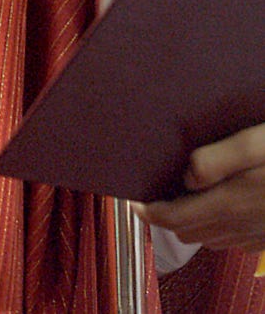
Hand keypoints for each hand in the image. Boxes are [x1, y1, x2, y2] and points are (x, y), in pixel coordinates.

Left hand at [139, 123, 264, 252]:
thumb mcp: (253, 145)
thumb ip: (216, 160)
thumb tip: (188, 174)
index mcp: (228, 204)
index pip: (172, 219)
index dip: (147, 212)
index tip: (134, 201)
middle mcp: (238, 226)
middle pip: (185, 231)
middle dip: (167, 215)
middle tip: (159, 192)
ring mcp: (252, 236)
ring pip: (206, 239)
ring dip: (191, 222)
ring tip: (187, 195)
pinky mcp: (263, 239)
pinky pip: (228, 240)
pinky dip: (215, 228)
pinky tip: (220, 204)